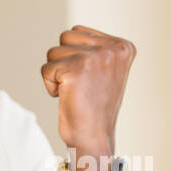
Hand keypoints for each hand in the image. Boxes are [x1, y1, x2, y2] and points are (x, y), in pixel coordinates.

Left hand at [40, 25, 134, 163]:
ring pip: (53, 51)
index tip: (91, 80)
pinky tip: (67, 97)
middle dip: (64, 61)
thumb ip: (96, 49)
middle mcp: (112, 49)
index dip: (76, 57)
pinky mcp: (76, 70)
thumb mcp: (106, 70)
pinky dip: (50, 85)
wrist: (95, 138)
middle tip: (81, 85)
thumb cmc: (96, 108)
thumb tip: (72, 33)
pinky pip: (46, 69)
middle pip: (66, 37)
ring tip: (75, 91)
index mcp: (124, 47)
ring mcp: (95, 58)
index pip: (79, 32)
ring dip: (57, 73)